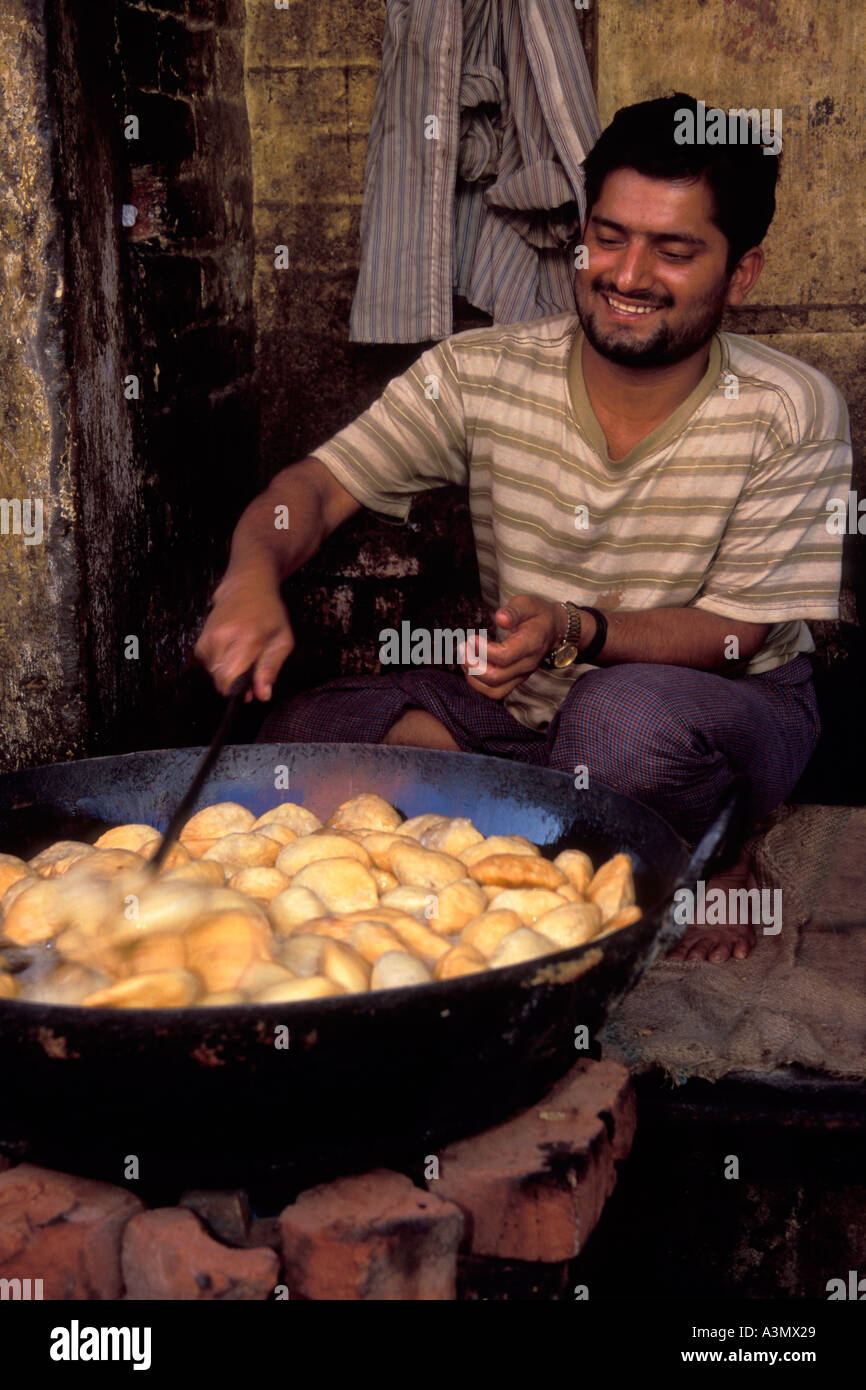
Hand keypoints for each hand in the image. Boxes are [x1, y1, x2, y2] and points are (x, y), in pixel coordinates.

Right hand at [195, 573, 293, 701]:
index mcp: (246, 638)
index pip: (229, 677)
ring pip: (212, 673)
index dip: (238, 691)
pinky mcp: (200, 639)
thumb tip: (262, 695)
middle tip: (249, 675)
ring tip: (242, 658)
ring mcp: (208, 637)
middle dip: (234, 684)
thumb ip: (271, 669)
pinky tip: (231, 651)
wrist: (246, 586)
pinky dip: (218, 664)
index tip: (248, 692)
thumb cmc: (269, 613)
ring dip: (227, 674)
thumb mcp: (282, 640)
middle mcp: (222, 637)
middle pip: (219, 679)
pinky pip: (207, 664)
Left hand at [462, 594, 560, 699]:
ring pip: (494, 690)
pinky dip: (478, 684)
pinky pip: (495, 692)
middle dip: (473, 664)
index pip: (505, 656)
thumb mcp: (527, 603)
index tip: (472, 637)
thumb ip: (513, 611)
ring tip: (464, 657)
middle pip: (496, 677)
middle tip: (463, 646)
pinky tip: (470, 666)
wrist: (553, 629)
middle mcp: (527, 664)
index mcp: (531, 644)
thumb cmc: (537, 614)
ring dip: (473, 676)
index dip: (484, 650)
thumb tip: (500, 618)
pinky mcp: (515, 679)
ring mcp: (521, 675)